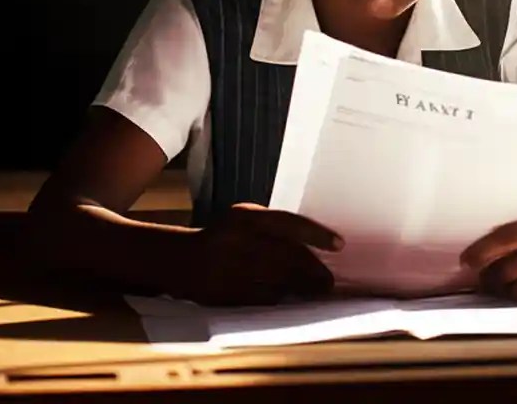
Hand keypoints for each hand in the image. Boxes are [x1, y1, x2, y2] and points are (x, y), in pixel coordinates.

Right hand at [171, 203, 342, 305]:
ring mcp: (227, 267)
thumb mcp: (243, 220)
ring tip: (316, 290)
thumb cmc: (222, 237)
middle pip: (287, 256)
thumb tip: (316, 243)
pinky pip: (260, 297)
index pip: (289, 223)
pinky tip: (289, 297)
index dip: (317, 235)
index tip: (339, 245)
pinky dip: (278, 297)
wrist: (177, 258)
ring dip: (301, 287)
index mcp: (244, 217)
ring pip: (276, 280)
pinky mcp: (221, 291)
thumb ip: (273, 227)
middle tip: (329, 280)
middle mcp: (236, 240)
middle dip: (314, 270)